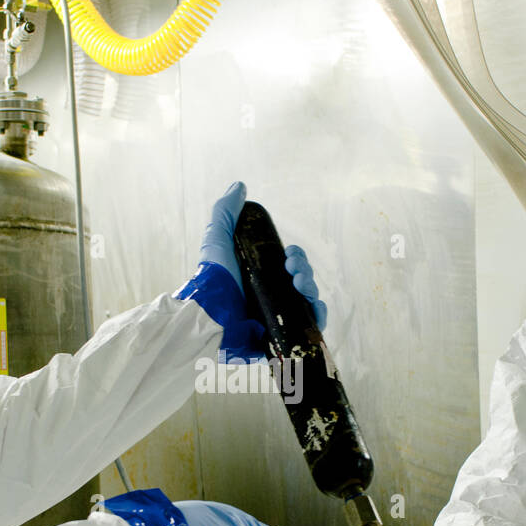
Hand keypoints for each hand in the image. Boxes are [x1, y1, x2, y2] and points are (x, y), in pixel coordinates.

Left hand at [177, 183, 327, 360]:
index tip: (289, 254)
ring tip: (299, 286)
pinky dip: (318, 318)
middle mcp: (272, 297)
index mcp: (263, 277)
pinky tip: (313, 309)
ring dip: (312, 290)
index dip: (297, 257)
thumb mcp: (217, 238)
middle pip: (304, 283)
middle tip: (293, 270)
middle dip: (306, 272)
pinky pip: (308, 330)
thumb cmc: (212, 276)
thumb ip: (226, 211)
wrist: (208, 311)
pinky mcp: (281, 338)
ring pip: (309, 304)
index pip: (292, 265)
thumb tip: (239, 186)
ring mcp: (278, 318)